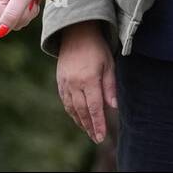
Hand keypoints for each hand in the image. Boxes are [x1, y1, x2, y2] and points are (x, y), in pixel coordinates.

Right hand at [0, 0, 44, 36]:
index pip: (4, 18)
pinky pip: (23, 19)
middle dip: (25, 14)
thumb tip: (0, 33)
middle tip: (31, 1)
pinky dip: (31, 12)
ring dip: (29, 13)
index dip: (18, 15)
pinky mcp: (14, 7)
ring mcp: (6, 4)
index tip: (27, 2)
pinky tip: (32, 1)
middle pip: (11, 23)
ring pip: (18, 22)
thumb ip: (12, 14)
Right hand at [56, 21, 117, 143]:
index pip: (94, 108)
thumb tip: (113, 107)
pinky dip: (72, 112)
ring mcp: (65, 83)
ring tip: (89, 131)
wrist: (76, 33)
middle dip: (90, 127)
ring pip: (72, 108)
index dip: (98, 124)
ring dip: (80, 122)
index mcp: (89, 79)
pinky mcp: (60, 82)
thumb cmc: (97, 48)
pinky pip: (65, 101)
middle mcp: (74, 84)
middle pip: (82, 111)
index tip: (101, 137)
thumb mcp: (109, 64)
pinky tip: (78, 117)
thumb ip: (110, 86)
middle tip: (97, 138)